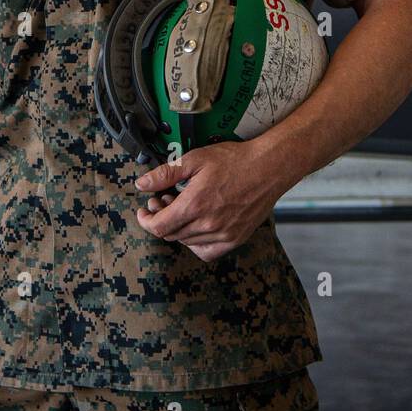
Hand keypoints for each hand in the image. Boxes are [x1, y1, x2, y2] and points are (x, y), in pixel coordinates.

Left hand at [134, 139, 284, 262]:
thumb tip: (142, 183)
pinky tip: (199, 227)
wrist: (269, 167)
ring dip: (179, 228)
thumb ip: (166, 174)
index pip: (158, 226)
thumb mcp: (196, 159)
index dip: (146, 219)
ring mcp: (223, 234)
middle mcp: (207, 224)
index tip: (145, 211)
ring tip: (185, 209)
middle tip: (166, 200)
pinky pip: (207, 251)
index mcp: (194, 205)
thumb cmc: (235, 160)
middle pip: (171, 234)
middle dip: (162, 218)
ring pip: (187, 242)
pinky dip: (197, 243)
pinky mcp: (236, 238)